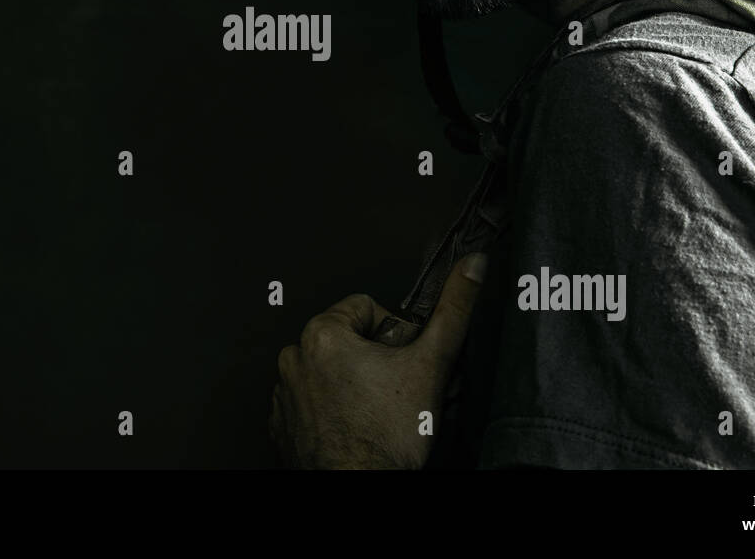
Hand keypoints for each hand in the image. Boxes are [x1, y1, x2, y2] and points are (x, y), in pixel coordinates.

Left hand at [268, 253, 486, 468]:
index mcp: (323, 333)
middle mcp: (294, 359)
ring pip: (328, 372)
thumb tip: (472, 266)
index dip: (394, 332)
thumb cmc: (388, 436)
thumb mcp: (432, 364)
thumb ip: (454, 309)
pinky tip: (354, 426)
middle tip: (396, 389)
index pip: (365, 308)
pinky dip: (330, 411)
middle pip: (346, 340)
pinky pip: (310, 404)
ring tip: (375, 411)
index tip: (403, 359)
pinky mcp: (282, 427)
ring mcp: (284, 395)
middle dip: (373, 359)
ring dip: (351, 384)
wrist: (359, 488)